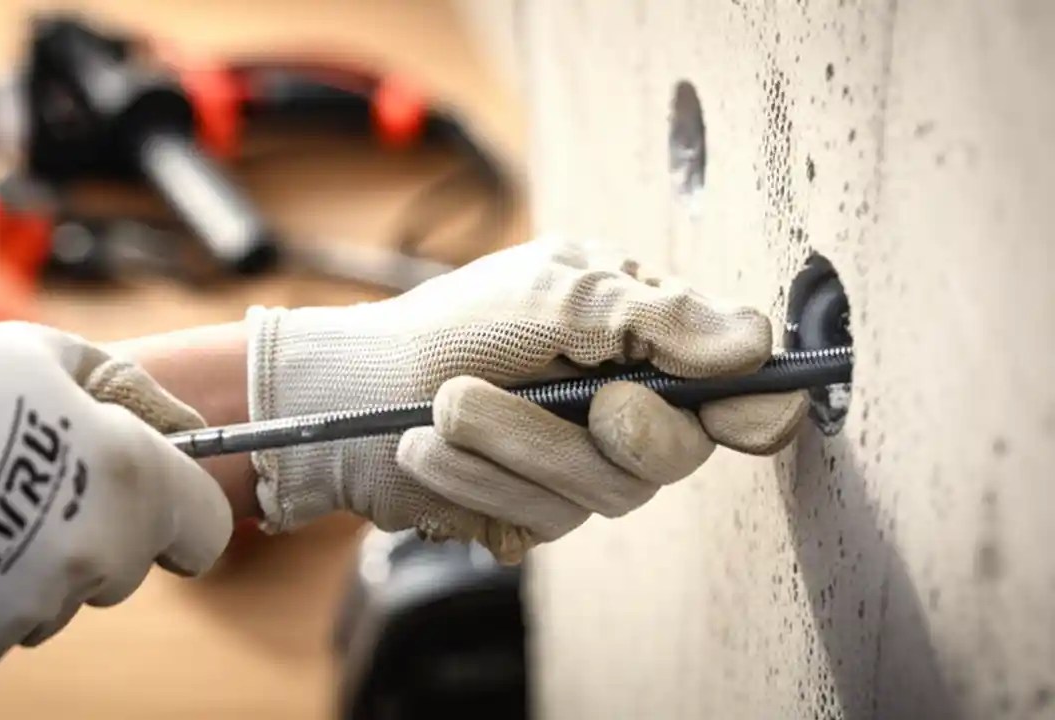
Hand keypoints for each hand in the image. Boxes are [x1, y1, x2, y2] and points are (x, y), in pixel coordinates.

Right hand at [0, 321, 231, 681]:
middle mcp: (96, 557)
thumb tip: (182, 425)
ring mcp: (30, 613)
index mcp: (133, 481)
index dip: (182, 513)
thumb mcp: (45, 354)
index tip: (156, 501)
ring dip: (25, 568)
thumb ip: (129, 391)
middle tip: (22, 485)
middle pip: (123, 566)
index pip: (206, 530)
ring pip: (52, 601)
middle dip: (92, 532)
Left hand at [247, 238, 807, 560]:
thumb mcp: (551, 292)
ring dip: (508, 446)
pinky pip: (538, 521)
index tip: (739, 417)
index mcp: (640, 336)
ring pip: (599, 492)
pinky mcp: (536, 512)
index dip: (749, 406)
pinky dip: (476, 482)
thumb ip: (653, 317)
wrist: (353, 389)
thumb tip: (751, 343)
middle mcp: (622, 404)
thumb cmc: (448, 326)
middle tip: (540, 397)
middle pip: (672, 453)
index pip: (734, 385)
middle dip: (593, 426)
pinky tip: (432, 452)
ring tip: (444, 408)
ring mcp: (579, 465)